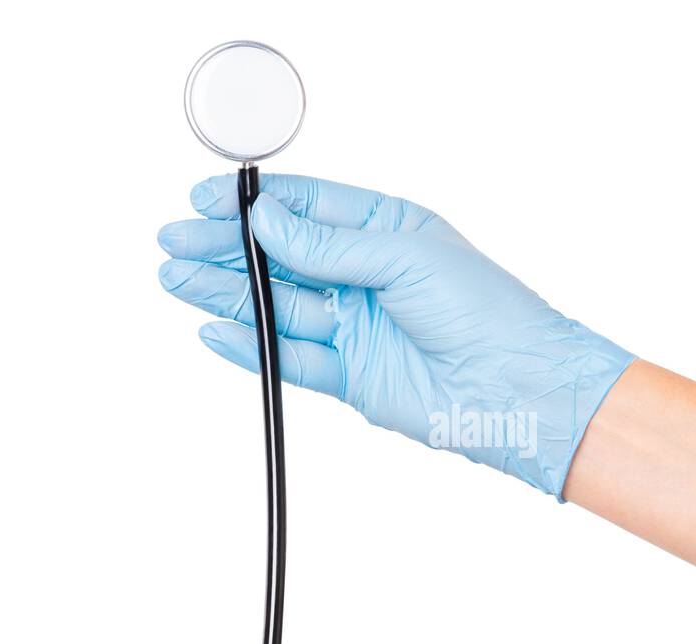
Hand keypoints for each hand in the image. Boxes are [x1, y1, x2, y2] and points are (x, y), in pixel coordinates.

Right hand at [157, 174, 631, 496]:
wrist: (520, 390)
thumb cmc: (488, 313)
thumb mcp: (405, 259)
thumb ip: (329, 246)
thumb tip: (267, 225)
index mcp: (388, 231)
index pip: (307, 209)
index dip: (254, 205)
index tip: (205, 200)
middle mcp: (369, 277)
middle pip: (282, 257)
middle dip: (226, 249)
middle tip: (175, 242)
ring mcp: (359, 328)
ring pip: (279, 306)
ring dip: (228, 294)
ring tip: (178, 280)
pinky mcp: (354, 378)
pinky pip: (292, 358)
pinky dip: (253, 346)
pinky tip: (216, 331)